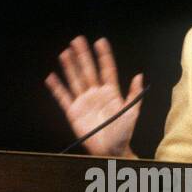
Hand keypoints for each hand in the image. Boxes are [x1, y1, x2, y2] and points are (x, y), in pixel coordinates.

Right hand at [45, 36, 143, 156]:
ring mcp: (84, 102)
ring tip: (65, 53)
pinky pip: (64, 97)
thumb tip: (139, 76)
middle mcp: (96, 94)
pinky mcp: (73, 112)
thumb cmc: (124, 134)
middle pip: (88, 70)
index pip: (107, 69)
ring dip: (70, 66)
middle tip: (77, 40)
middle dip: (83, 55)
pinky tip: (52, 77)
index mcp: (111, 93)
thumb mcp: (132, 113)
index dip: (103, 56)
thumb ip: (134, 95)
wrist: (111, 150)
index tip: (100, 42)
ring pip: (76, 80)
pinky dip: (57, 88)